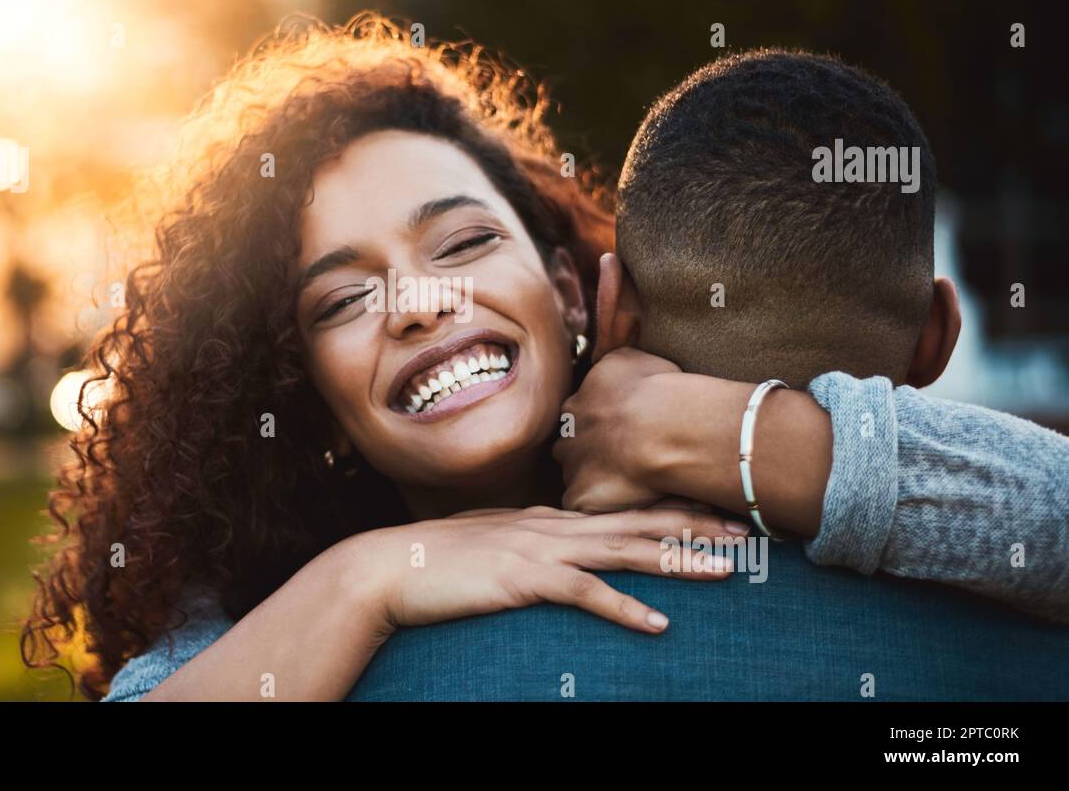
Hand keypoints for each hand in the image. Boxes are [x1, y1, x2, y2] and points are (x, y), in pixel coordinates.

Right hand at [347, 505, 744, 634]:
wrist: (388, 568)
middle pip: (636, 522)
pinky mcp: (522, 579)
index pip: (621, 511)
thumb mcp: (491, 544)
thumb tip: (558, 551)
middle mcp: (551, 526)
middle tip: (747, 531)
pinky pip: (584, 595)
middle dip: (694, 526)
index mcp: (547, 518)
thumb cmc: (435, 561)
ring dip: (676, 560)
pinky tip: (658, 625)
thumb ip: (529, 543)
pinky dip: (624, 608)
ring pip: (621, 550)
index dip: (673, 511)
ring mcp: (538, 549)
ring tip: (724, 571)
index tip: (717, 515)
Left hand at [553, 347, 684, 513]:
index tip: (625, 432)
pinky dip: (601, 506)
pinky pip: (584, 505)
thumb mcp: (632, 358)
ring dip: (595, 479)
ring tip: (628, 484)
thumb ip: (613, 366)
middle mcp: (569, 429)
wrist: (663, 428)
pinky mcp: (579, 496)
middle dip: (589, 451)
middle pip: (571, 443)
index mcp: (580, 398)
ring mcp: (572, 464)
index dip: (603, 425)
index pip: (580, 413)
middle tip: (624, 459)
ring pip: (575, 474)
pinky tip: (626, 502)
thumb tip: (615, 370)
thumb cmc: (660, 391)